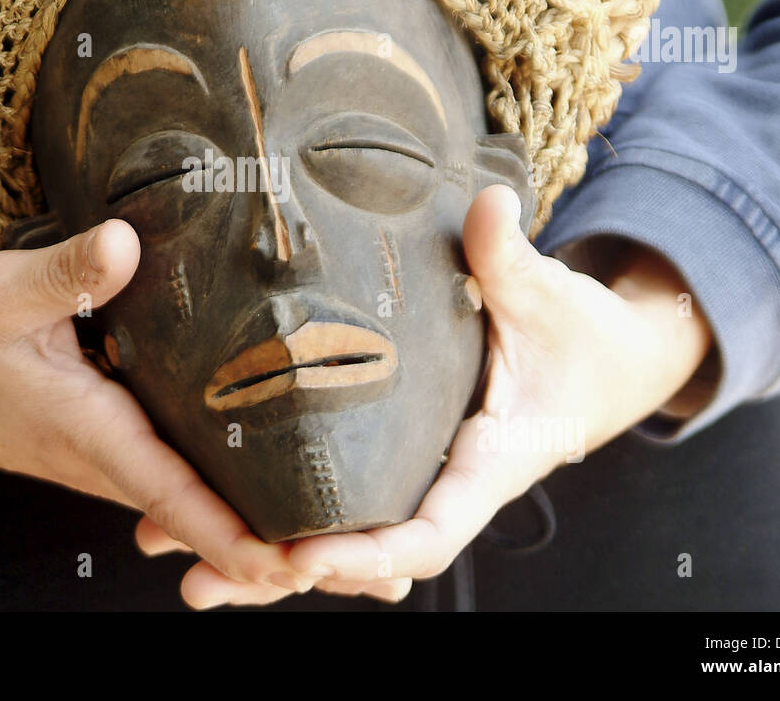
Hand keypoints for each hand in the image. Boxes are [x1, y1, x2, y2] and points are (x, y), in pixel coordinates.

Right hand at [0, 219, 318, 595]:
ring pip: (200, 507)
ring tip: (355, 536)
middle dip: (280, 547)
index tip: (297, 565)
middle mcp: (112, 459)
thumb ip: (64, 273)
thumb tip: (129, 243)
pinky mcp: (115, 443)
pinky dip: (234, 498)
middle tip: (374, 559)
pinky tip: (284, 487)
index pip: (176, 495)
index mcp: (91, 432)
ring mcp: (115, 457)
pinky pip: (185, 483)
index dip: (236, 535)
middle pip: (207, 519)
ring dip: (266, 527)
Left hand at [139, 184, 712, 605]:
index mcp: (487, 466)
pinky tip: (214, 509)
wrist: (605, 365)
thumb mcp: (549, 297)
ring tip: (174, 552)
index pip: (429, 534)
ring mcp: (418, 478)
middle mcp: (446, 486)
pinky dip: (286, 516)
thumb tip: (491, 200)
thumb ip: (512, 256)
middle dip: (286, 574)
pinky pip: (339, 501)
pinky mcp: (397, 459)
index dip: (368, 554)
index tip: (303, 557)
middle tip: (200, 579)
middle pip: (363, 555)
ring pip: (342, 537)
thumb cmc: (582, 339)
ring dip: (267, 556)